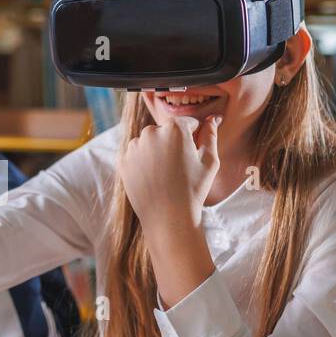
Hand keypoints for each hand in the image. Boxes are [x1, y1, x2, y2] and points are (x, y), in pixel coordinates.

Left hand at [118, 116, 220, 233]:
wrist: (168, 217)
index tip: (194, 153)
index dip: (194, 137)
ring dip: (157, 151)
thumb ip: (211, 135)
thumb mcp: (210, 161)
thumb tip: (212, 119)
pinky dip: (143, 162)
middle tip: (180, 167)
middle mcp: (150, 132)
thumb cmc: (193, 189)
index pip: (187, 123)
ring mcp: (134, 147)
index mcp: (174, 128)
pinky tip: (153, 178)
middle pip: (167, 131)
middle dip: (174, 143)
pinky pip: (136, 155)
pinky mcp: (123, 161)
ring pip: (150, 142)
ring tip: (166, 174)